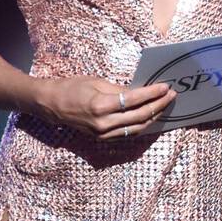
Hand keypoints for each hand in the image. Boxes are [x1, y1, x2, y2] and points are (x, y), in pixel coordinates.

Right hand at [37, 76, 175, 139]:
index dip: (152, 93)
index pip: (134, 100)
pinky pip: (127, 134)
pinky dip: (141, 125)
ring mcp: (102, 134)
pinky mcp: (102, 138)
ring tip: (165, 105)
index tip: (165, 87)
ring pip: (136, 128)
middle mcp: (103, 123)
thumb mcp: (97, 82)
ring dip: (153, 117)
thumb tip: (141, 90)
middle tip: (171, 95)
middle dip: (158, 105)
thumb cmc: (72, 87)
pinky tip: (151, 117)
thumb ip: (120, 89)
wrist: (51, 105)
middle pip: (139, 116)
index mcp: (100, 106)